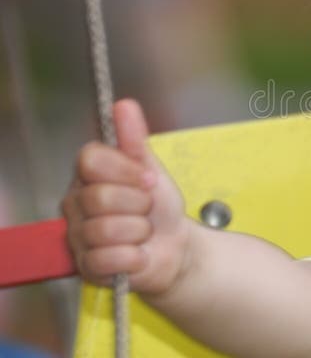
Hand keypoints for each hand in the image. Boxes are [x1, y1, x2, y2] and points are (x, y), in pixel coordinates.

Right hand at [63, 99, 193, 295]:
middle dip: (138, 204)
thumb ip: (135, 139)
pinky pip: (108, 259)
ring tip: (143, 232)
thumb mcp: (151, 169)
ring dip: (139, 232)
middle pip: (100, 197)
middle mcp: (75, 204)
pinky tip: (138, 254)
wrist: (174, 246)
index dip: (124, 170)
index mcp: (88, 176)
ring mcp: (77, 237)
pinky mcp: (86, 267)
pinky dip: (134, 257)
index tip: (148, 179)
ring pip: (105, 230)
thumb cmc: (159, 207)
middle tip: (147, 209)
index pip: (90, 160)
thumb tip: (124, 105)